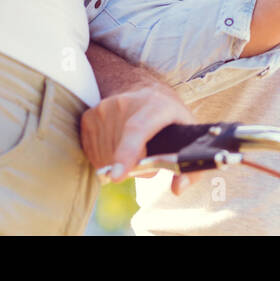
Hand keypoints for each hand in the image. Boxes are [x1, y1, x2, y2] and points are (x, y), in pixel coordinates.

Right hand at [80, 81, 201, 195]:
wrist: (144, 92)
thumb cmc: (168, 119)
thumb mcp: (187, 135)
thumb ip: (190, 166)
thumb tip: (178, 188)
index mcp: (156, 105)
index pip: (136, 130)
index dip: (127, 154)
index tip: (118, 176)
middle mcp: (126, 103)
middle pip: (121, 152)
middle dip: (135, 167)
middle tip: (148, 156)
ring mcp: (104, 109)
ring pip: (105, 157)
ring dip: (120, 164)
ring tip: (135, 148)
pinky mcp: (90, 117)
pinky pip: (93, 154)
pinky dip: (106, 159)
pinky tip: (119, 146)